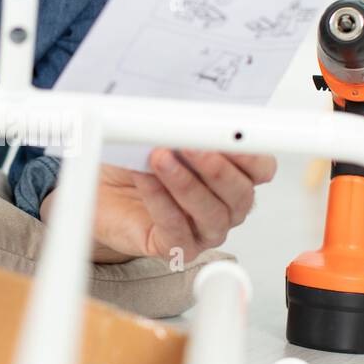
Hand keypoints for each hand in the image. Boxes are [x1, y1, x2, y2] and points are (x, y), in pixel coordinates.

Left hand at [42, 148, 276, 263]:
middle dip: (216, 168)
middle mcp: (225, 207)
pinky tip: (147, 179)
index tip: (232, 135)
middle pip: (240, 194)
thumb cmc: (137, 162)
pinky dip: (160, 201)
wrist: (103, 191)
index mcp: (233, 177)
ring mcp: (203, 231)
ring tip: (161, 159)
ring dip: (186, 183)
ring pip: (211, 213)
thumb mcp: (164, 135)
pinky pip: (176, 229)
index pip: (261, 169)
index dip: (251, 155)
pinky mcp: (176, 248)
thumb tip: (191, 115)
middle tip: (192, 145)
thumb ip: (185, 126)